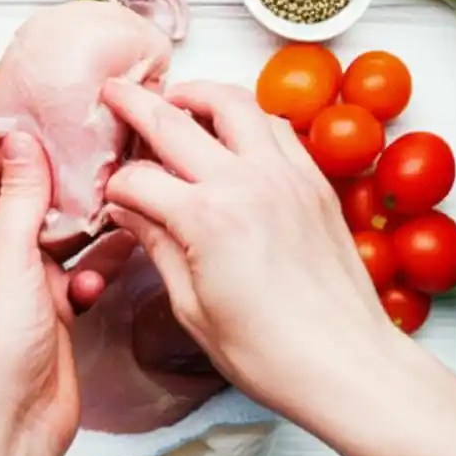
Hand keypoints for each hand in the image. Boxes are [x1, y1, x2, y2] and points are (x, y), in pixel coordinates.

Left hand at [0, 132, 130, 454]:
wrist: (9, 422)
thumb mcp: (6, 254)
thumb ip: (20, 193)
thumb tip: (23, 138)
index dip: (20, 131)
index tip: (55, 104)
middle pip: (31, 191)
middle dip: (65, 176)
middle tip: (101, 150)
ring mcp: (22, 276)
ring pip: (62, 230)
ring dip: (87, 226)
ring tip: (113, 209)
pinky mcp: (53, 304)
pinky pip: (80, 269)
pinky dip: (93, 271)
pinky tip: (98, 283)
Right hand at [100, 80, 395, 419]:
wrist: (347, 365)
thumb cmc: (272, 354)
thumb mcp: (192, 309)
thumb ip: (157, 247)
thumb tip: (128, 213)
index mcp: (206, 219)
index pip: (138, 180)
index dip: (114, 186)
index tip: (109, 196)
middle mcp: (246, 183)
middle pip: (174, 121)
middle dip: (134, 103)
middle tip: (113, 90)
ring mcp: (285, 177)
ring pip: (233, 103)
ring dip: (196, 94)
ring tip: (175, 100)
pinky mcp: (314, 183)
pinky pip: (277, 127)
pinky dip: (247, 117)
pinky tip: (231, 132)